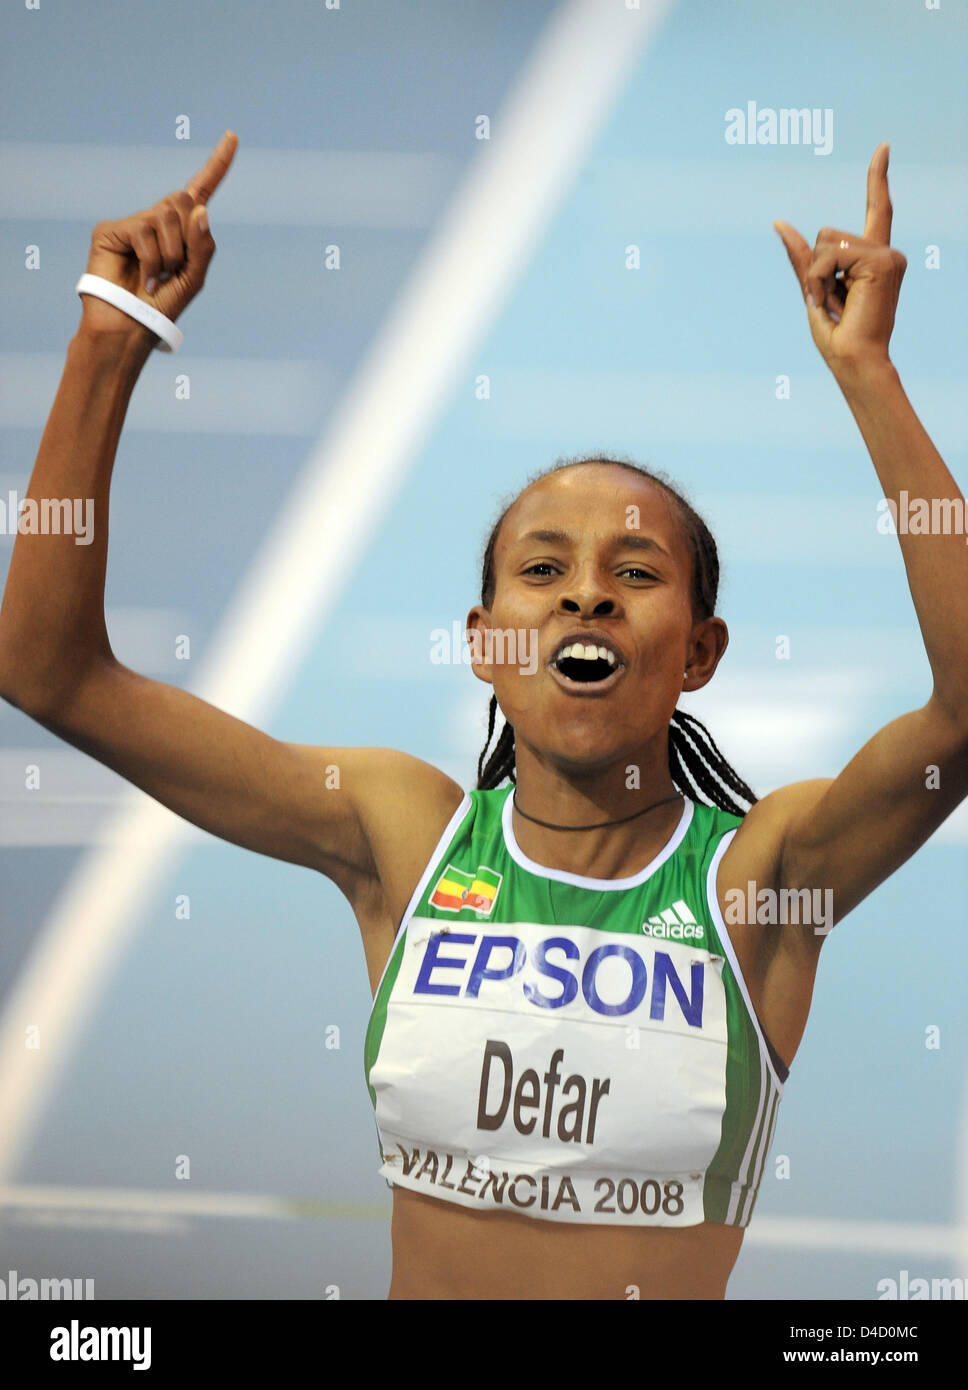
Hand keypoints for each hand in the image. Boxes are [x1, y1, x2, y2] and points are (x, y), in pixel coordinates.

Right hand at [79, 130, 237, 339]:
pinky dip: (151, 260)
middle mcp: (158, 220)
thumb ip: (203, 245)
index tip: (234, 136)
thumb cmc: (164, 305)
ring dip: (170, 253)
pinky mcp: (112, 229)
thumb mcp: (195, 277)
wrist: (132, 326)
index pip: (202, 190)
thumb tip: (200, 208)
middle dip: (186, 237)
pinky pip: (144, 231)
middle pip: (183, 201)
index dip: (218, 164)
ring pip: (165, 216)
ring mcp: (134, 223)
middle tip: (173, 267)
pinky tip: (144, 278)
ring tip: (158, 275)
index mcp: (182, 230)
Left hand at [773, 143, 906, 374]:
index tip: (882, 147)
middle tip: (829, 301)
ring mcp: (887, 255)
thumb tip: (779, 222)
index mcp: (873, 257)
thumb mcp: (813, 287)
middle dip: (815, 268)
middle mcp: (886, 252)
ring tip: (834, 303)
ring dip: (817, 276)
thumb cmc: (836, 334)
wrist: (853, 359)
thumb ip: (802, 256)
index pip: (877, 209)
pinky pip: (830, 255)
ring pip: (827, 243)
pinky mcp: (882, 262)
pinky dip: (822, 279)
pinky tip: (838, 300)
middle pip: (827, 233)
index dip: (877, 178)